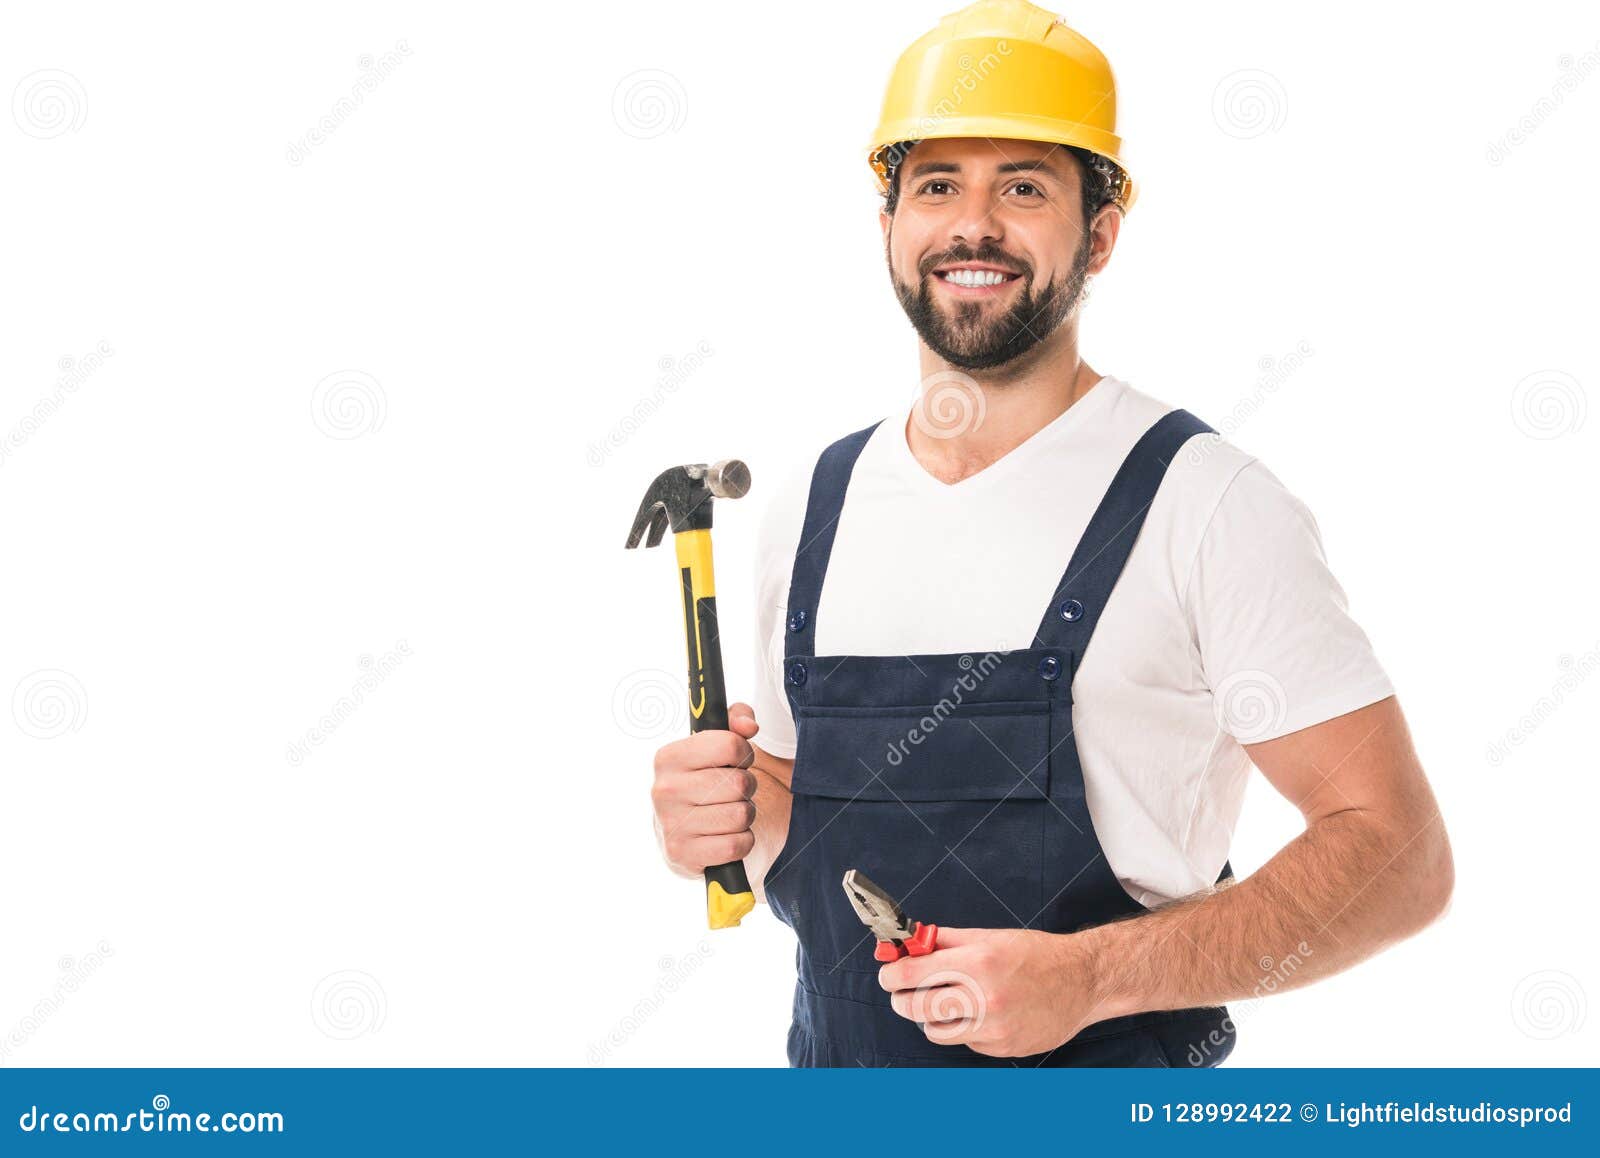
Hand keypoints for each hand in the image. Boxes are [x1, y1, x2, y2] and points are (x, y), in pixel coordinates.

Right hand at [650, 703, 759, 877]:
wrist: (684, 834)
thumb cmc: (705, 781)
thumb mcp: (716, 744)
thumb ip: (736, 719)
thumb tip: (748, 726)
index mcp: (668, 757)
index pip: (730, 744)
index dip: (744, 753)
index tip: (737, 760)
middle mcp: (663, 790)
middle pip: (739, 783)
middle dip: (746, 788)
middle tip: (734, 791)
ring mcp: (670, 824)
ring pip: (740, 815)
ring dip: (744, 816)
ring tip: (729, 813)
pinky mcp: (682, 855)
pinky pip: (736, 845)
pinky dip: (742, 842)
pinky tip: (726, 836)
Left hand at [878, 927, 1104, 1056]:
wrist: (1082, 981)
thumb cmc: (1035, 954)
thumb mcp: (989, 937)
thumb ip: (945, 941)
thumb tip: (909, 943)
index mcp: (978, 963)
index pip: (913, 974)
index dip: (892, 975)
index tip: (888, 974)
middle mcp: (984, 998)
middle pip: (916, 1007)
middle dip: (901, 999)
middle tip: (900, 992)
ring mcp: (993, 1027)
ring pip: (935, 1030)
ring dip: (930, 1016)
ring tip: (943, 1002)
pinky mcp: (1001, 1047)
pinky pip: (964, 1041)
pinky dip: (962, 1028)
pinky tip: (978, 1013)